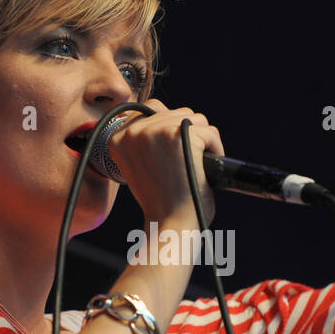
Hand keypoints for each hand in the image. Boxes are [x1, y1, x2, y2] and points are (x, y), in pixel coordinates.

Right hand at [108, 99, 225, 224]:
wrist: (170, 225)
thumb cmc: (161, 202)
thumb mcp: (141, 166)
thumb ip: (146, 141)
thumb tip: (168, 117)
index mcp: (118, 139)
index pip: (152, 109)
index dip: (169, 130)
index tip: (171, 156)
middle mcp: (134, 131)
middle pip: (177, 112)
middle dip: (188, 136)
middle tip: (184, 166)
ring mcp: (157, 131)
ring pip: (196, 119)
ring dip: (201, 142)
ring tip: (193, 167)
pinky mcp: (181, 135)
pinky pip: (211, 132)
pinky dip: (216, 150)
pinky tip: (204, 170)